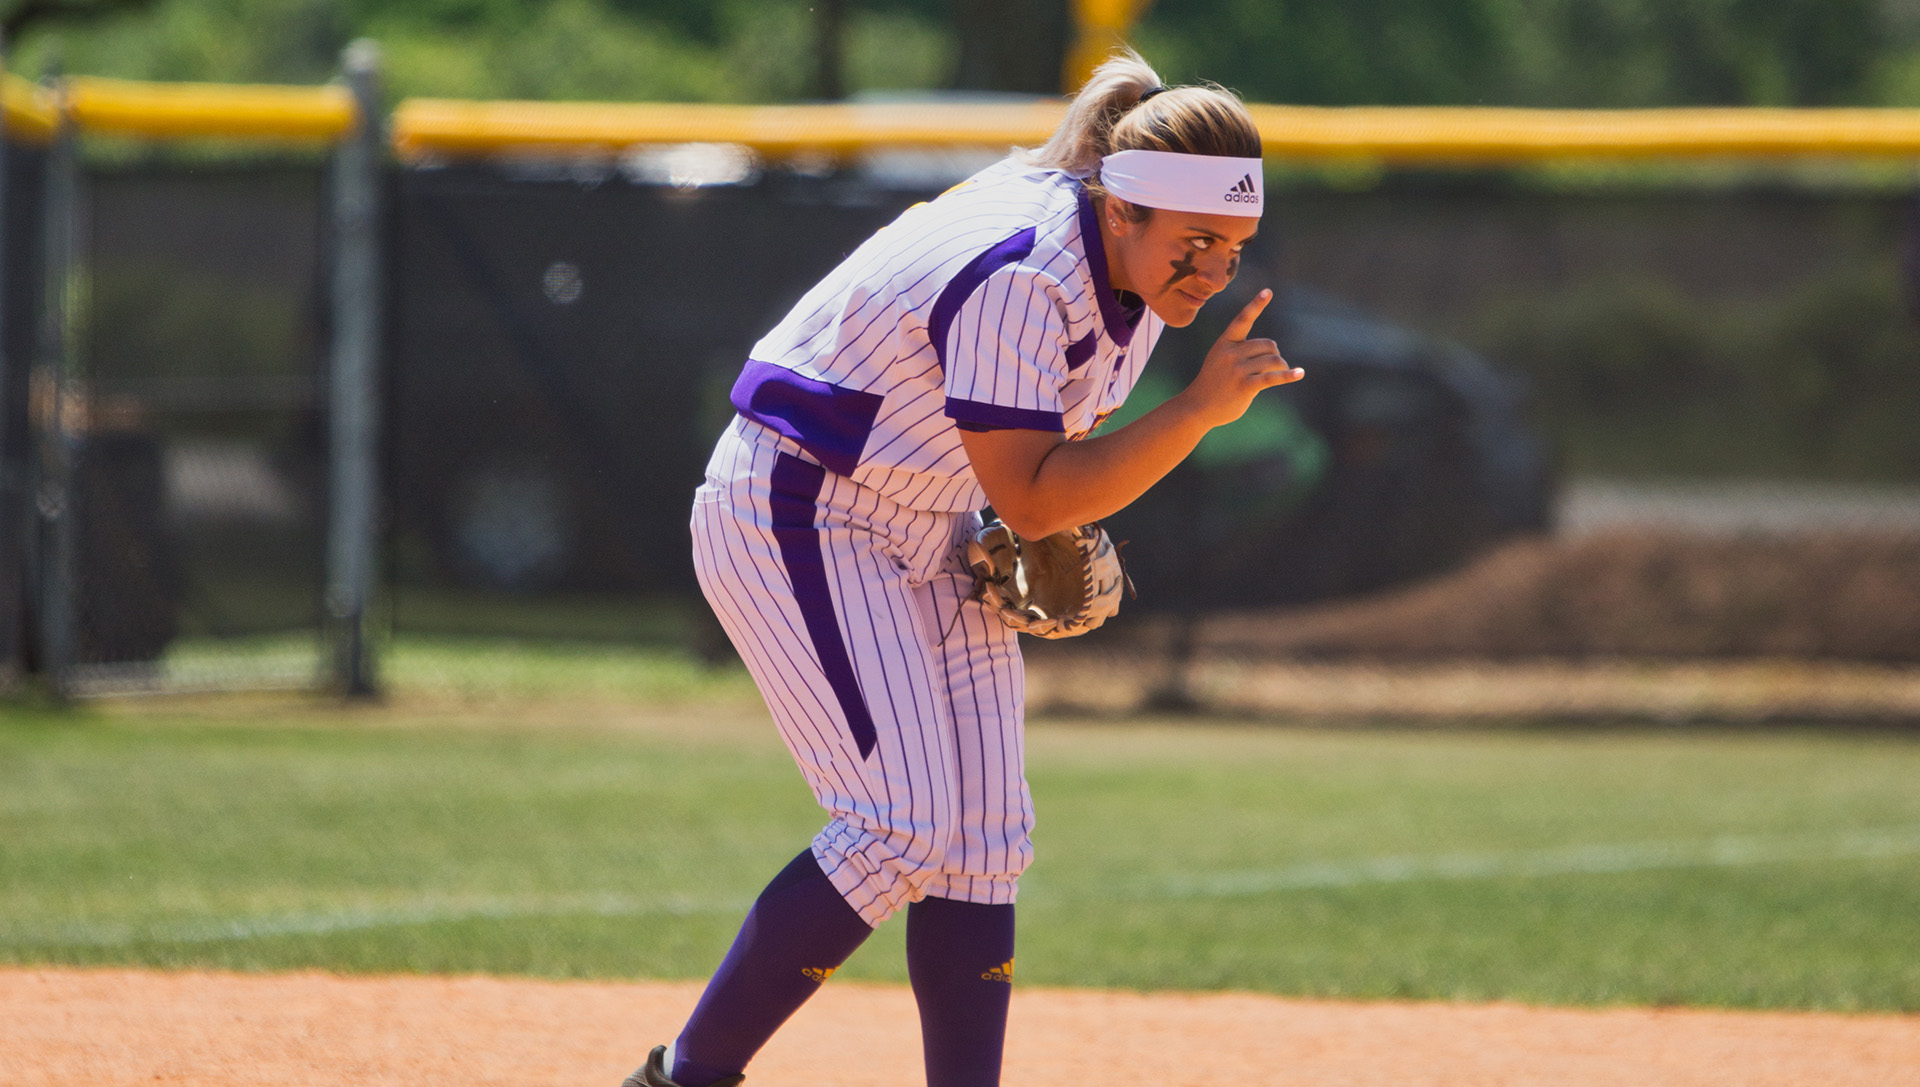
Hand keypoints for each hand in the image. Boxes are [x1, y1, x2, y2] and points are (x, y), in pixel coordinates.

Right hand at [1173, 289, 1303, 429]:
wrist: (1197, 407)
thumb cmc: (1213, 383)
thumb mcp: (1220, 359)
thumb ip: (1240, 351)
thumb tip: (1273, 352)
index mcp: (1224, 342)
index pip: (1243, 319)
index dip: (1256, 305)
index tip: (1268, 291)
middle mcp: (1231, 353)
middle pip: (1268, 345)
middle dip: (1275, 355)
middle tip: (1273, 365)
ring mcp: (1237, 370)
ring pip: (1273, 360)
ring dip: (1281, 367)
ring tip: (1278, 374)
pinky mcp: (1245, 386)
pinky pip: (1272, 377)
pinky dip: (1288, 375)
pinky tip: (1299, 373)